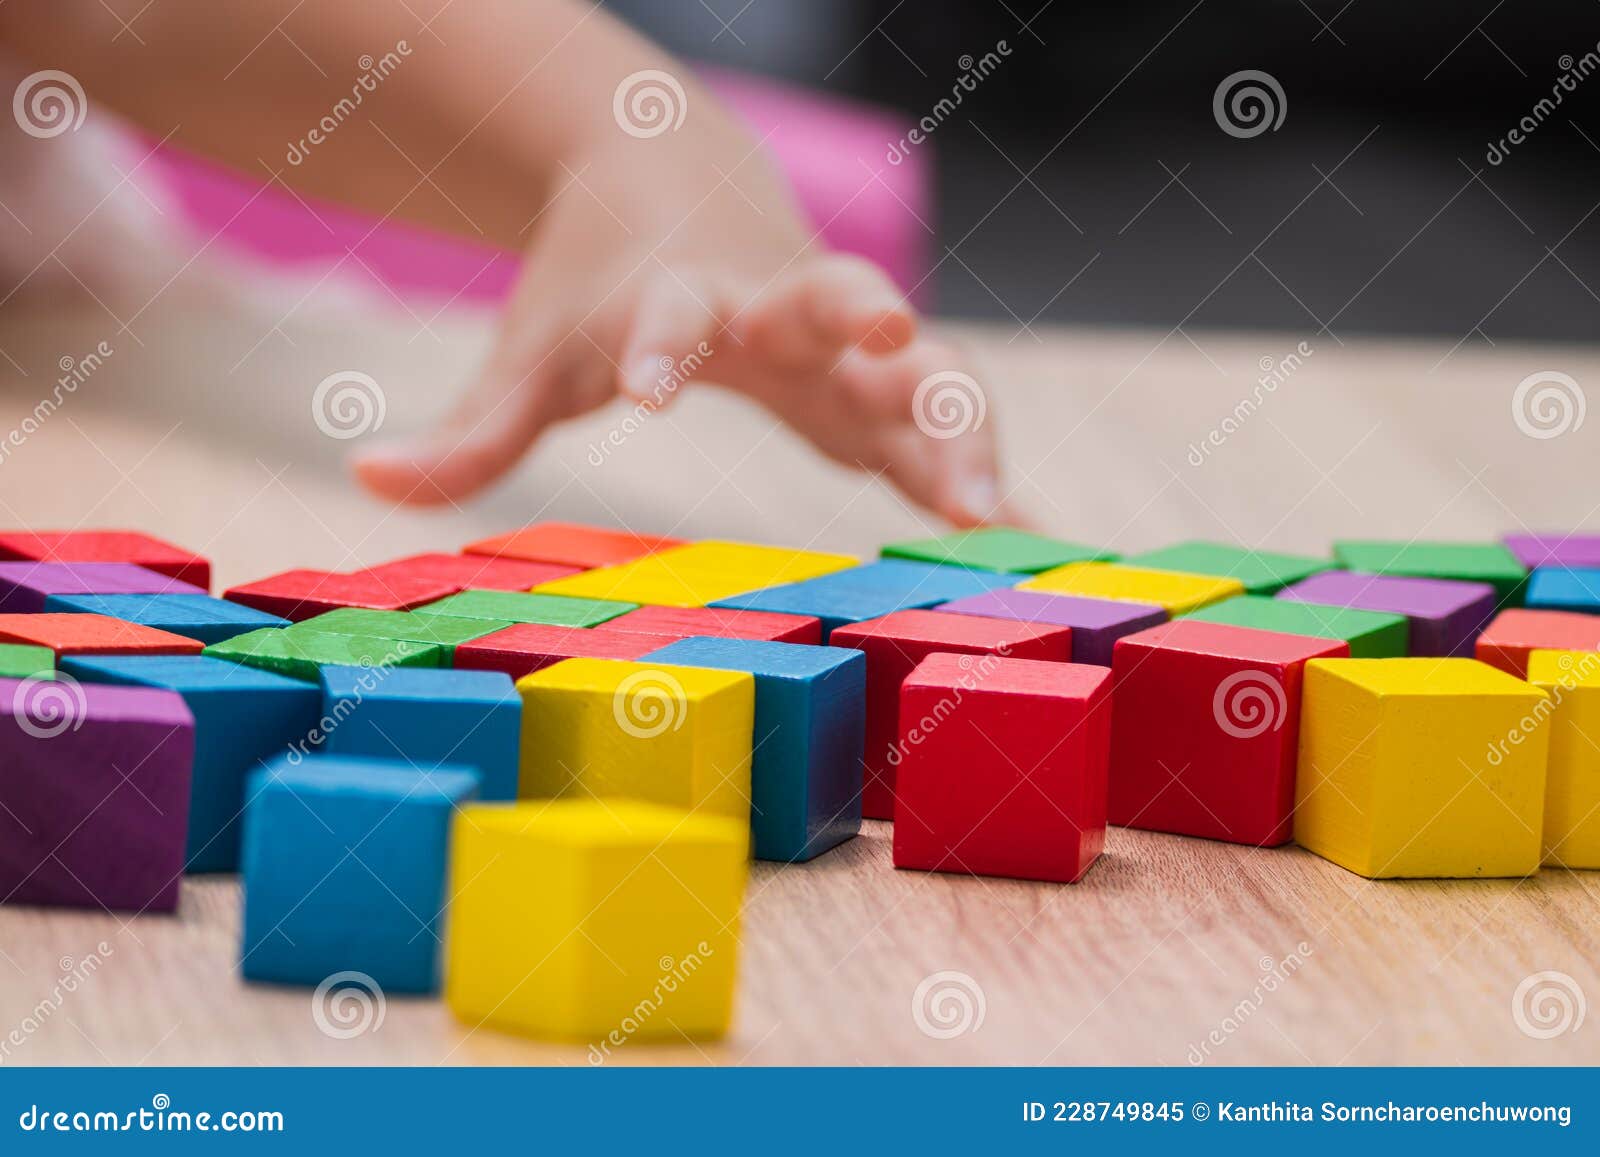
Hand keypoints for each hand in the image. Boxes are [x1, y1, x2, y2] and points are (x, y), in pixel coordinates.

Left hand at [352, 122, 1005, 527]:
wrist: (682, 183)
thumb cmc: (602, 283)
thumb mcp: (535, 352)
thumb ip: (472, 429)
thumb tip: (368, 482)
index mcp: (680, 295)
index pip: (670, 313)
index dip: (661, 345)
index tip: (649, 387)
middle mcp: (775, 306)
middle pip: (831, 299)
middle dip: (866, 326)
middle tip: (889, 351)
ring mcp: (842, 341)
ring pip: (920, 365)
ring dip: (957, 425)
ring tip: (993, 512)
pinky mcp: (880, 379)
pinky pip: (945, 423)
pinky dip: (985, 472)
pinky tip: (1030, 540)